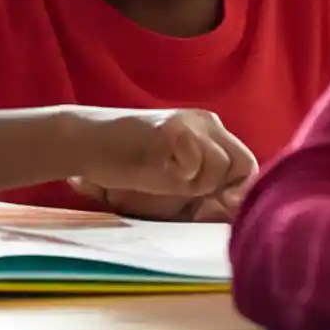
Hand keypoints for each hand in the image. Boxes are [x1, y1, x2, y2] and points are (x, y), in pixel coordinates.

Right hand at [74, 108, 257, 202]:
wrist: (84, 141)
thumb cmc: (126, 164)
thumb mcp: (176, 178)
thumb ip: (208, 186)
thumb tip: (238, 208)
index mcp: (209, 128)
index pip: (245, 164)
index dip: (237, 189)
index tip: (215, 204)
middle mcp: (205, 121)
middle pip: (241, 164)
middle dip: (218, 187)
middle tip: (185, 189)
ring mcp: (189, 122)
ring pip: (219, 165)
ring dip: (196, 181)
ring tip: (164, 175)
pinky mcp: (171, 128)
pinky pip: (194, 162)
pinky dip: (179, 173)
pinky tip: (155, 166)